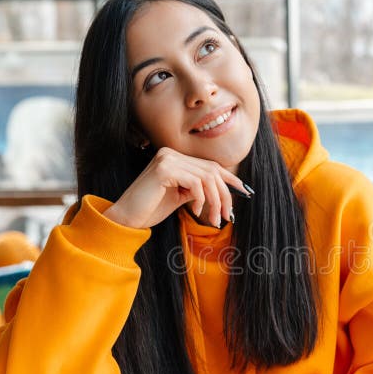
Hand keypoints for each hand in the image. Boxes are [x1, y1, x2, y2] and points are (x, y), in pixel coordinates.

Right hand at [103, 147, 249, 228]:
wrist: (126, 218)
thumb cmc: (151, 209)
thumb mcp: (180, 196)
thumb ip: (197, 189)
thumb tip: (221, 192)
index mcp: (175, 158)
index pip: (209, 165)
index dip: (230, 178)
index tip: (245, 191)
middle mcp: (171, 153)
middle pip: (211, 171)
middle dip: (224, 195)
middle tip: (227, 216)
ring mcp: (167, 159)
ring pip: (206, 178)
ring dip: (214, 201)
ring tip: (214, 219)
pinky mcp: (164, 169)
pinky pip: (195, 183)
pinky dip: (200, 199)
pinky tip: (196, 211)